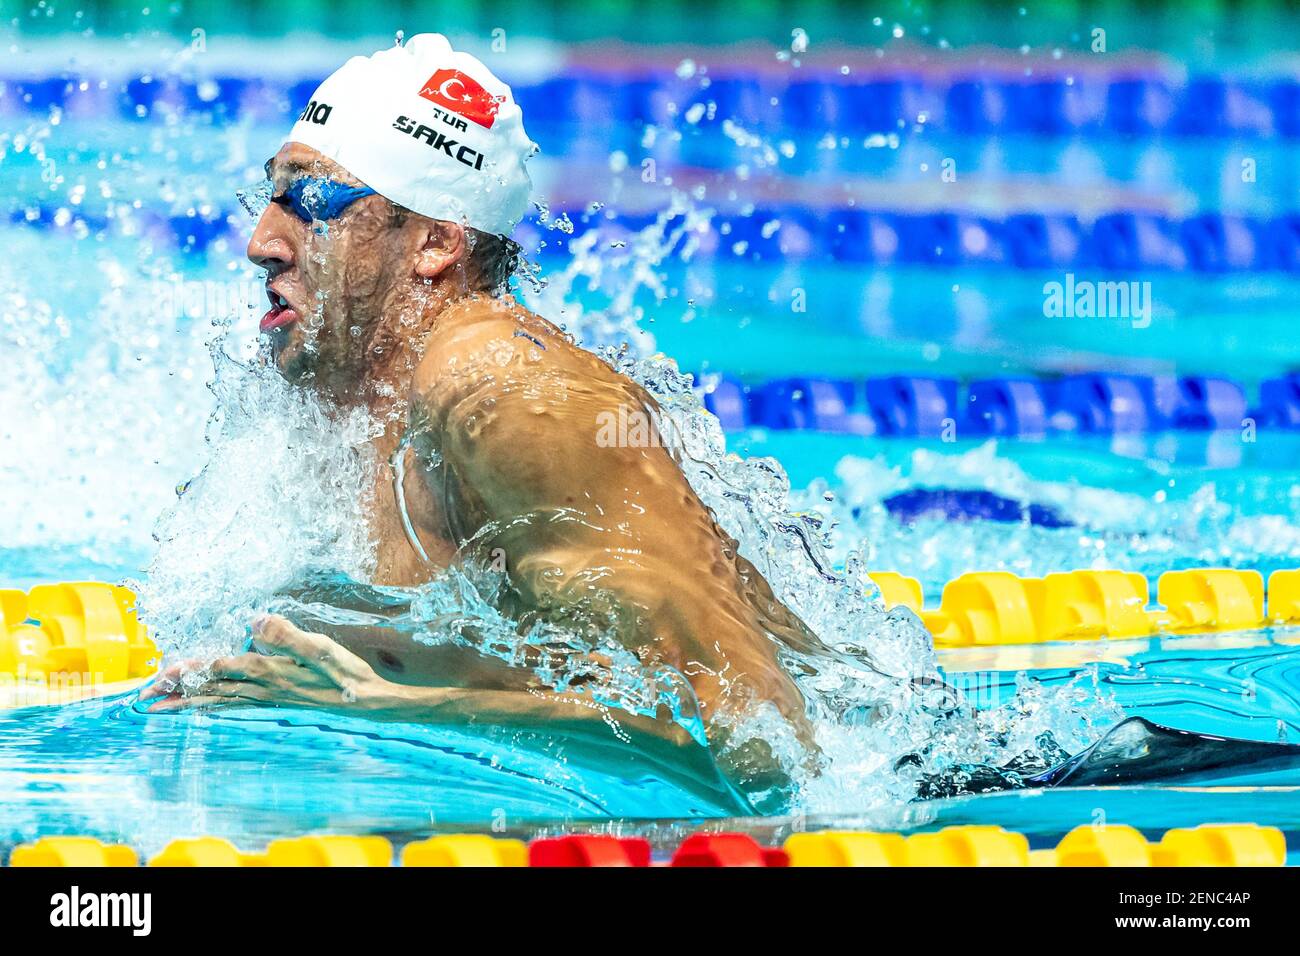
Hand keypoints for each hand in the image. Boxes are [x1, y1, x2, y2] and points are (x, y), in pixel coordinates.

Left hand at [139, 614, 403, 714]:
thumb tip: (254, 620)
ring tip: (160, 709)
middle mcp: (263, 688)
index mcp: (269, 672)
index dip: (190, 670)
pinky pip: (235, 705)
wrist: (368, 702)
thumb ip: (285, 634)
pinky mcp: (277, 700)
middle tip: (143, 699)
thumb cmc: (346, 673)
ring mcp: (269, 697)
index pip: (220, 669)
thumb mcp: (320, 647)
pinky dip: (214, 707)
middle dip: (177, 692)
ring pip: (219, 700)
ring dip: (188, 703)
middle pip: (211, 690)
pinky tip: (206, 709)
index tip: (161, 673)